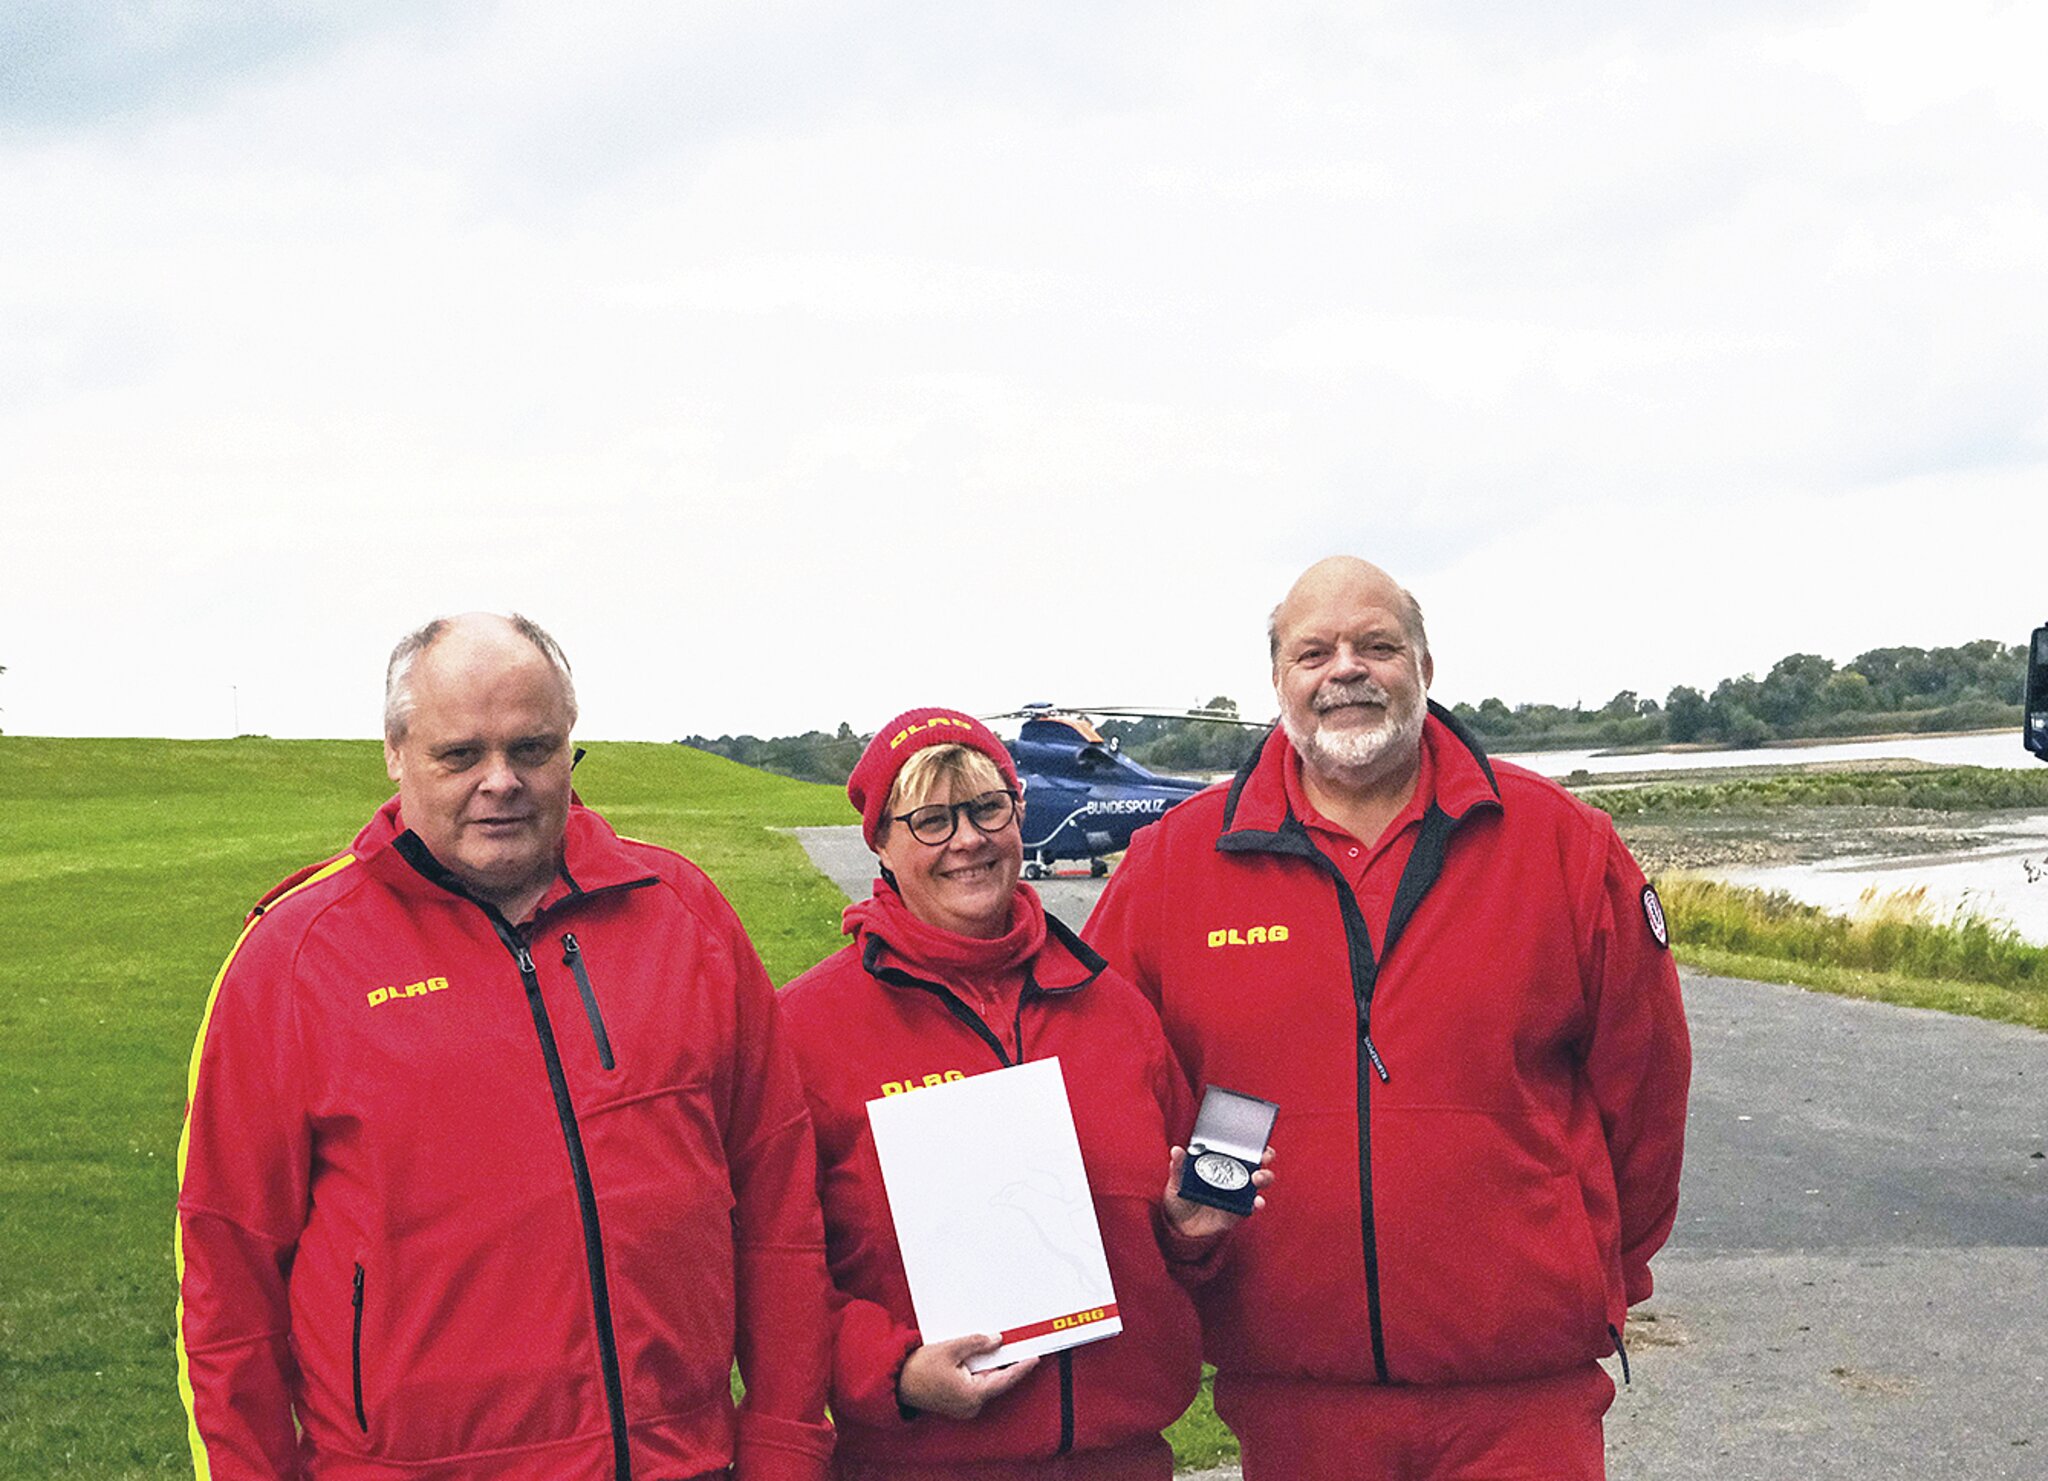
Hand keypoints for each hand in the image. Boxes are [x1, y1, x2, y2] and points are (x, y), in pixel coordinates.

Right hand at [897, 1333, 1038, 1419]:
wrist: (898, 1382)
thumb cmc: (920, 1369)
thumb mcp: (950, 1348)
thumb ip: (976, 1343)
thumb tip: (996, 1340)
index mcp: (972, 1395)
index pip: (1005, 1379)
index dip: (1022, 1367)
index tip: (1035, 1357)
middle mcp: (971, 1405)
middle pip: (997, 1380)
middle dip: (1007, 1363)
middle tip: (1020, 1345)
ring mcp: (965, 1406)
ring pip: (987, 1382)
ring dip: (992, 1366)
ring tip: (1000, 1347)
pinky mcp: (959, 1402)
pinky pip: (977, 1385)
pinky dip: (981, 1371)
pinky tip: (982, 1357)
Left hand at [1161, 1144, 1274, 1239]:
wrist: (1177, 1226)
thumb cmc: (1180, 1196)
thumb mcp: (1177, 1180)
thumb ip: (1178, 1167)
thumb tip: (1176, 1151)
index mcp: (1220, 1162)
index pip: (1241, 1148)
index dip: (1253, 1142)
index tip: (1258, 1138)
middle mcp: (1233, 1176)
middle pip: (1256, 1162)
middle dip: (1265, 1157)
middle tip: (1261, 1158)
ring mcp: (1237, 1194)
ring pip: (1260, 1183)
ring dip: (1264, 1178)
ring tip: (1257, 1178)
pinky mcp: (1237, 1212)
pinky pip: (1251, 1207)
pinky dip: (1257, 1204)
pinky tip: (1257, 1202)